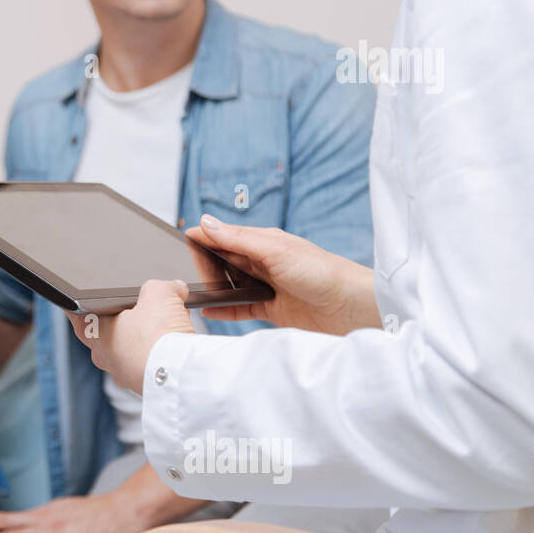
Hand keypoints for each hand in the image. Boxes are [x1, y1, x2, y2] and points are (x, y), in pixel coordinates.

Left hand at [66, 278, 194, 394]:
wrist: (179, 374)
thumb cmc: (158, 337)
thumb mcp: (159, 295)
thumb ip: (160, 287)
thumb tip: (173, 288)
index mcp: (97, 334)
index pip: (78, 316)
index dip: (80, 305)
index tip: (77, 301)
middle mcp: (105, 357)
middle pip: (108, 332)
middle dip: (123, 318)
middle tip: (138, 306)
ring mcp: (124, 373)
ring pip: (129, 350)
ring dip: (144, 337)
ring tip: (166, 323)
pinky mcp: (144, 384)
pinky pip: (147, 364)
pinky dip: (158, 353)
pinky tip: (174, 344)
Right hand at [185, 214, 379, 334]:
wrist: (352, 309)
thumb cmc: (321, 273)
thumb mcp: (274, 250)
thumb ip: (237, 239)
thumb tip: (204, 222)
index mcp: (265, 242)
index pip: (225, 237)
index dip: (204, 239)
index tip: (182, 243)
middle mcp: (265, 262)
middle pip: (224, 262)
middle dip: (206, 266)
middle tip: (193, 278)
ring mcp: (268, 286)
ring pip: (231, 285)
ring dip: (214, 288)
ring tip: (194, 294)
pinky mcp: (272, 310)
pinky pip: (240, 308)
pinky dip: (223, 309)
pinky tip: (208, 310)